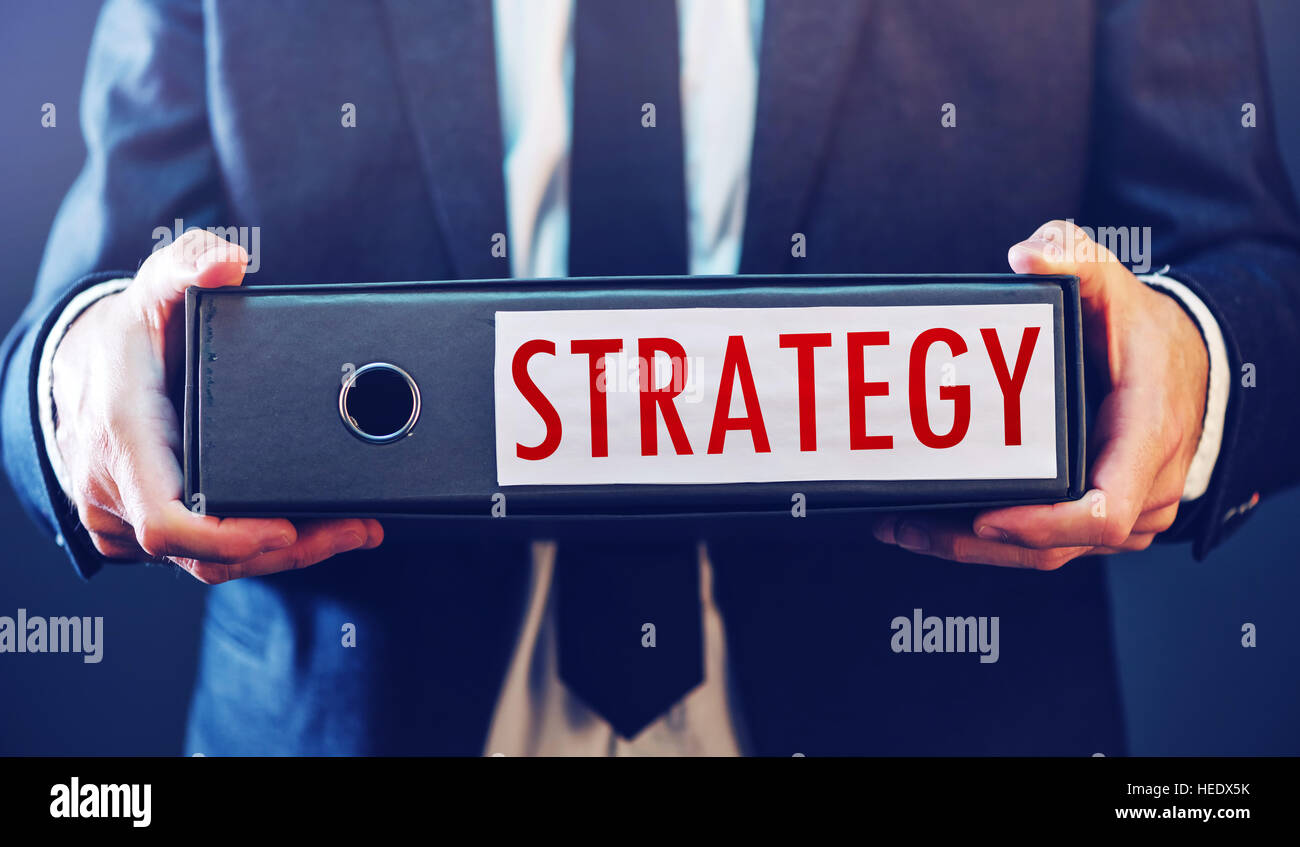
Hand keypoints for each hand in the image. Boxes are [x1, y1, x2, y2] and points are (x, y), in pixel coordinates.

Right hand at [51, 229, 382, 583]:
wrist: (79, 369)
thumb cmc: (124, 337)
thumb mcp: (154, 288)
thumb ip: (190, 266)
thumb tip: (229, 264)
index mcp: (124, 444)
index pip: (169, 522)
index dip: (229, 538)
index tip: (286, 528)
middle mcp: (118, 493)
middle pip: (204, 556)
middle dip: (287, 549)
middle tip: (358, 528)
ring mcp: (126, 520)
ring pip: (207, 564)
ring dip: (283, 554)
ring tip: (352, 530)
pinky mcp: (142, 533)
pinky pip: (200, 557)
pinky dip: (255, 550)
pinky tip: (311, 530)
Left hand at [872, 220, 1207, 568]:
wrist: (1188, 364)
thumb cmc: (1147, 334)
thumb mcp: (1115, 285)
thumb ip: (1074, 260)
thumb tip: (1028, 257)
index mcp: (1146, 438)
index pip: (1104, 511)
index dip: (1043, 524)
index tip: (986, 517)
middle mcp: (1143, 489)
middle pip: (1058, 546)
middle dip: (976, 543)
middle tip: (907, 524)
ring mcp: (1125, 515)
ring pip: (1046, 553)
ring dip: (971, 548)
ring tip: (904, 528)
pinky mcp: (1100, 523)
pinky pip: (1045, 546)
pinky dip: (989, 542)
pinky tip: (933, 526)